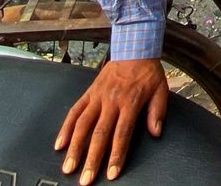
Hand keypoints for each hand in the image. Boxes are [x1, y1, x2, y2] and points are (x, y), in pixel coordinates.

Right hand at [56, 59, 169, 184]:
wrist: (134, 47)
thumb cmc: (148, 72)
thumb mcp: (161, 90)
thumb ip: (158, 112)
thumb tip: (155, 133)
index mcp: (130, 102)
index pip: (122, 134)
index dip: (116, 155)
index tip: (111, 173)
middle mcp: (111, 101)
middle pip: (99, 134)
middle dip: (91, 159)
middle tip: (85, 179)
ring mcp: (97, 97)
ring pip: (82, 125)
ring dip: (74, 148)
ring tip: (68, 167)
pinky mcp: (88, 93)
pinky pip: (74, 111)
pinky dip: (65, 128)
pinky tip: (59, 144)